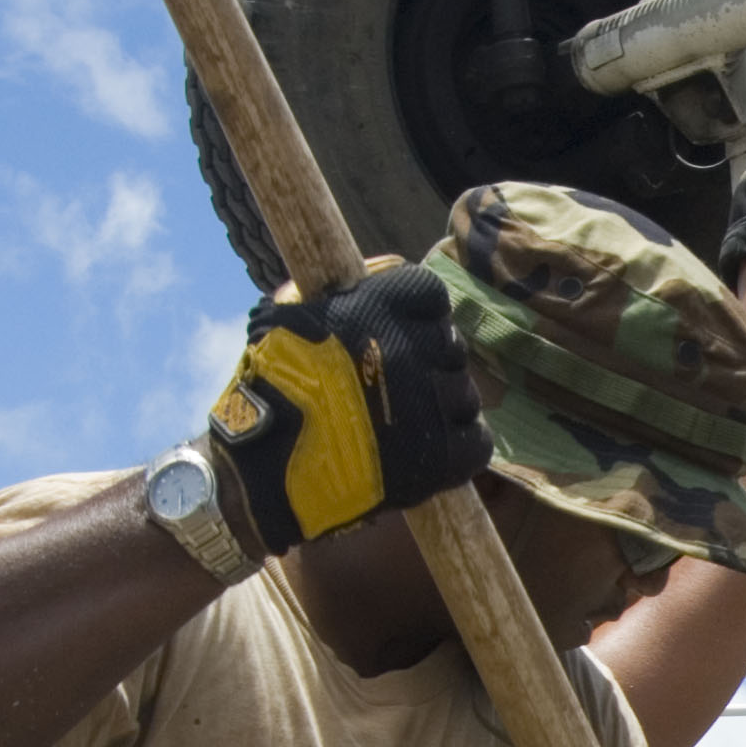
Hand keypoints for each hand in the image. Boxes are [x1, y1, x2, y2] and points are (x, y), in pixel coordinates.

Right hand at [208, 262, 487, 555]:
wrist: (268, 464)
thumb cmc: (270, 387)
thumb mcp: (291, 316)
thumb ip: (338, 298)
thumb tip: (368, 283)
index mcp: (378, 305)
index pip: (431, 295)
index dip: (421, 318)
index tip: (405, 335)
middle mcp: (410, 348)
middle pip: (451, 347)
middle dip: (432, 364)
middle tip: (403, 388)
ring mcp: (428, 402)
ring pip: (464, 395)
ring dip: (443, 407)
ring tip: (408, 424)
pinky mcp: (440, 455)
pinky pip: (477, 441)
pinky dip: (461, 446)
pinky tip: (433, 451)